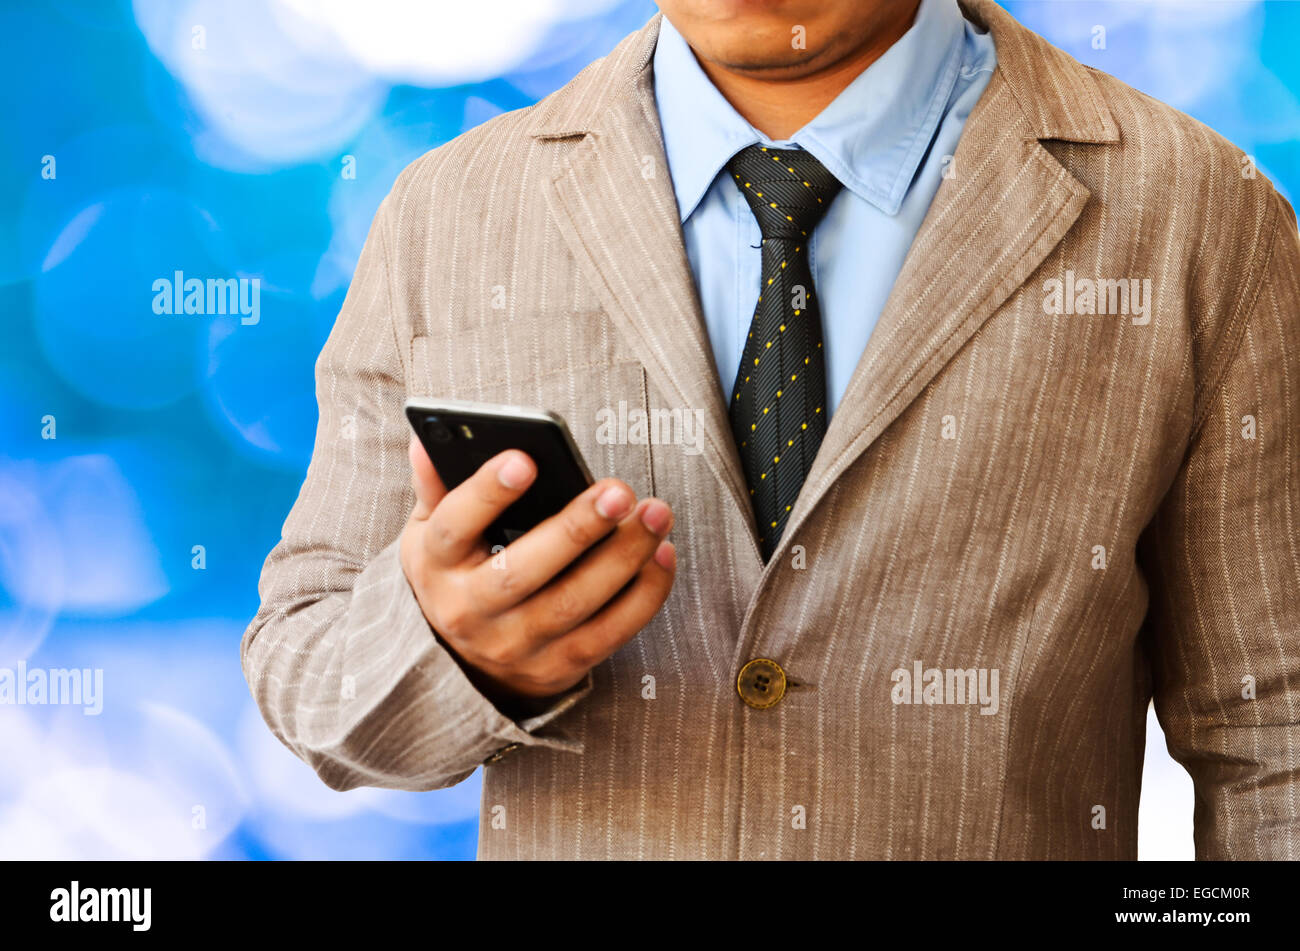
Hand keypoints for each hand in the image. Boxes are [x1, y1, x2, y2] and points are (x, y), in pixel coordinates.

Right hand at [399, 434, 675, 708]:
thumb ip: (436, 487)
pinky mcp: (558, 667)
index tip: (525, 459)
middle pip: (522, 571)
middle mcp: (470, 611)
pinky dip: (643, 595)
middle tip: (618, 491)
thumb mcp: (432, 534)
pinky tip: (663, 555)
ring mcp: (515, 646)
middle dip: (575, 529)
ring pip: (573, 603)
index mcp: (436, 565)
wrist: (463, 666)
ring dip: (623, 557)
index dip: (487, 493)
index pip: (454, 527)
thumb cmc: (458, 575)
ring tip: (655, 514)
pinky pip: (609, 633)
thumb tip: (427, 438)